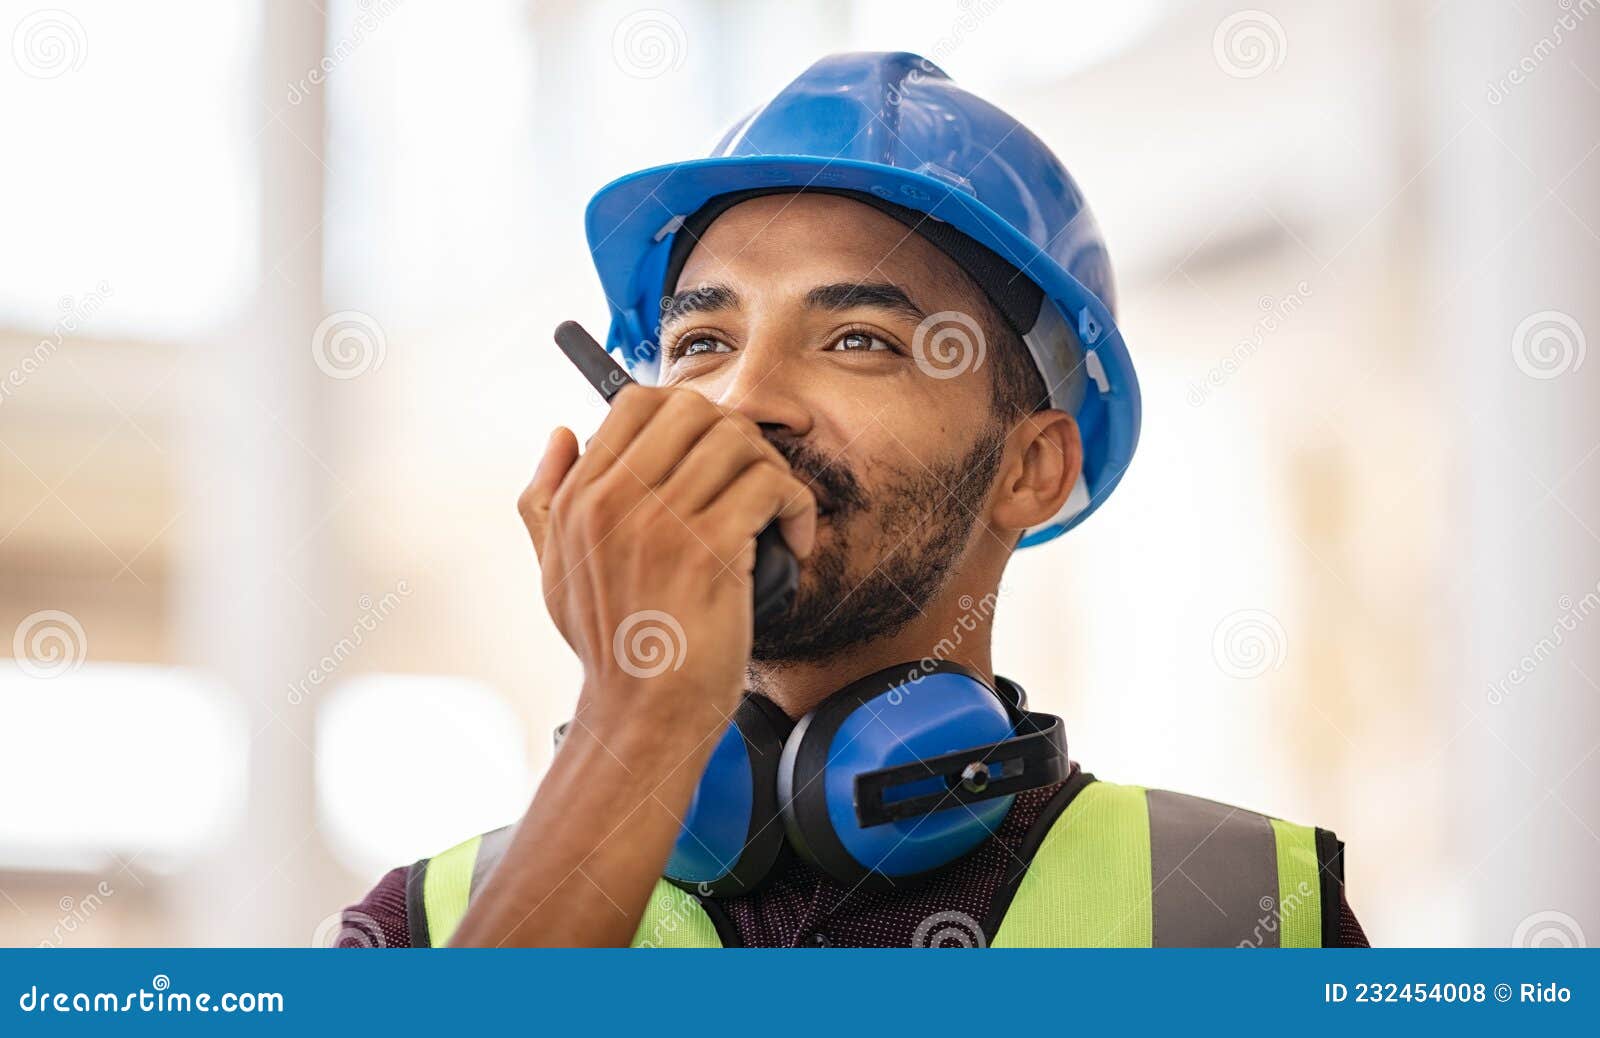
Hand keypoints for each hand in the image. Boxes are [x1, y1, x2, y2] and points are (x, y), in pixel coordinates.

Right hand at [517, 386, 815, 743]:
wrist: (643, 716)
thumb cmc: (613, 649)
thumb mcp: (555, 570)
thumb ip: (546, 499)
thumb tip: (563, 435)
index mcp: (581, 499)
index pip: (636, 403)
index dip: (686, 415)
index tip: (709, 453)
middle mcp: (615, 500)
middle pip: (692, 409)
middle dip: (733, 435)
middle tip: (749, 478)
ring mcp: (661, 522)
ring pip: (736, 440)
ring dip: (770, 468)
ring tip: (773, 509)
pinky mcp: (710, 548)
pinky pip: (771, 484)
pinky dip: (796, 504)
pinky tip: (793, 538)